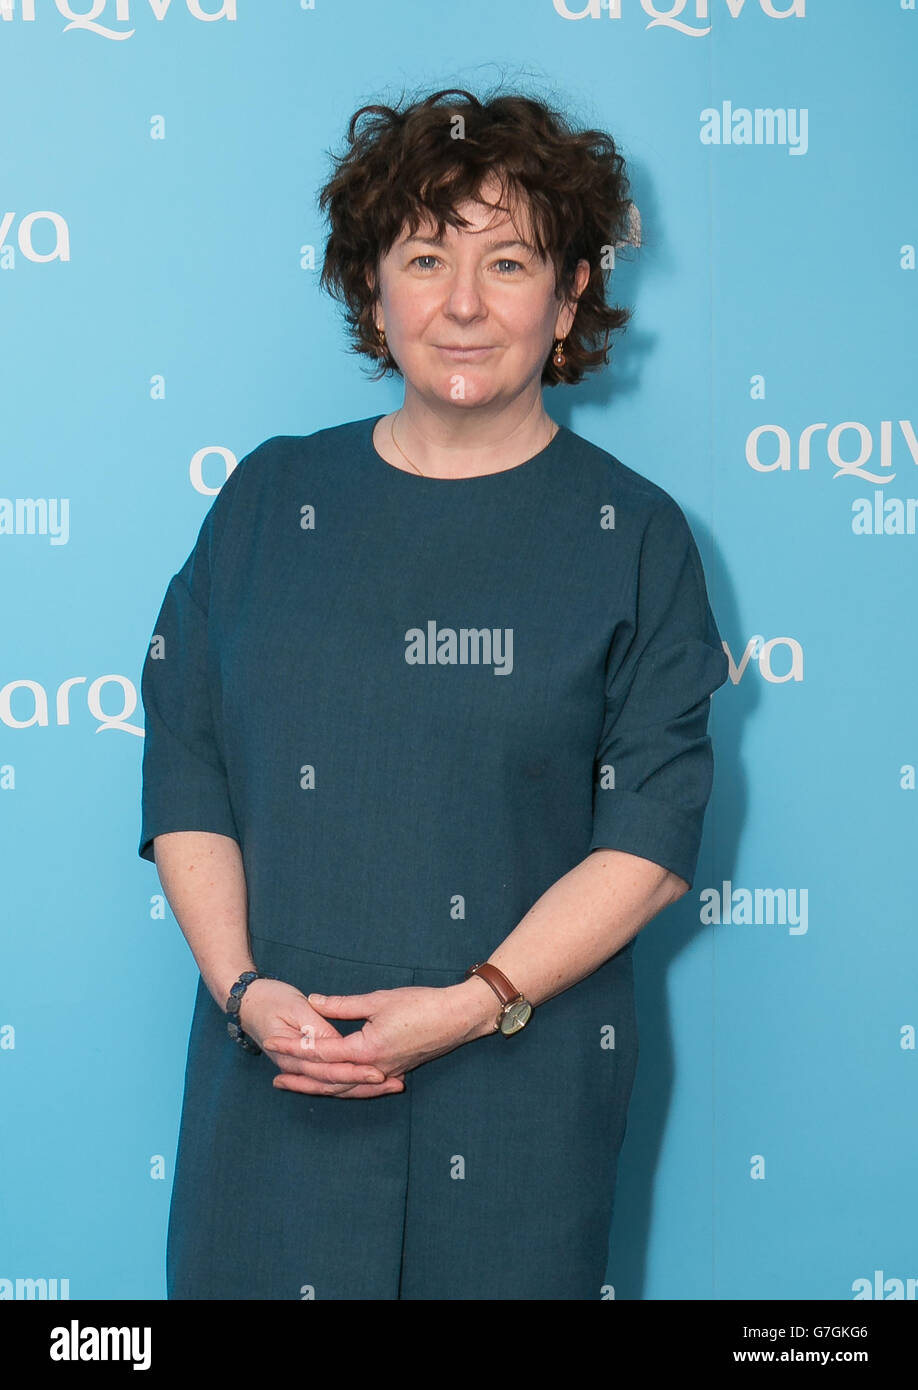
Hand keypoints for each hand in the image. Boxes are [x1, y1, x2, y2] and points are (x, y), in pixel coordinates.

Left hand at [262, 982, 494, 1095]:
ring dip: (318, 1087)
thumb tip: (314, 1001)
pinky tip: (332, 1085)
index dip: (294, 1047)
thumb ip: (343, 1005)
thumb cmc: (422, 1004)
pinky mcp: (394, 1072)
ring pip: (345, 1088)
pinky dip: (342, 1088)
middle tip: (275, 1080)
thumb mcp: (379, 999)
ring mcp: (386, 1073)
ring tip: (296, 1086)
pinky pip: (360, 1086)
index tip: (272, 1043)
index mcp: (367, 1049)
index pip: (321, 1053)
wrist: (458, 1017)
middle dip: (300, 1079)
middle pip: (329, 1080)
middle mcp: (374, 1068)